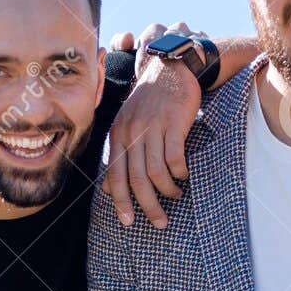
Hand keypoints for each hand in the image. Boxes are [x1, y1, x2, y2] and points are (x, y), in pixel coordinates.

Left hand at [105, 21, 202, 228]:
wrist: (170, 67)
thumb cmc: (150, 101)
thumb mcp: (128, 125)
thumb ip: (118, 156)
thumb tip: (106, 189)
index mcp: (117, 134)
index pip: (115, 176)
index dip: (120, 202)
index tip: (128, 222)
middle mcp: (132, 132)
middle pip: (136, 179)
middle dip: (147, 206)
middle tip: (159, 223)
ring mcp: (153, 127)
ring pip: (156, 172)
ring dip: (167, 191)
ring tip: (175, 196)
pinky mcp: (174, 123)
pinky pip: (175, 157)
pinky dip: (180, 172)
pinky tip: (184, 176)